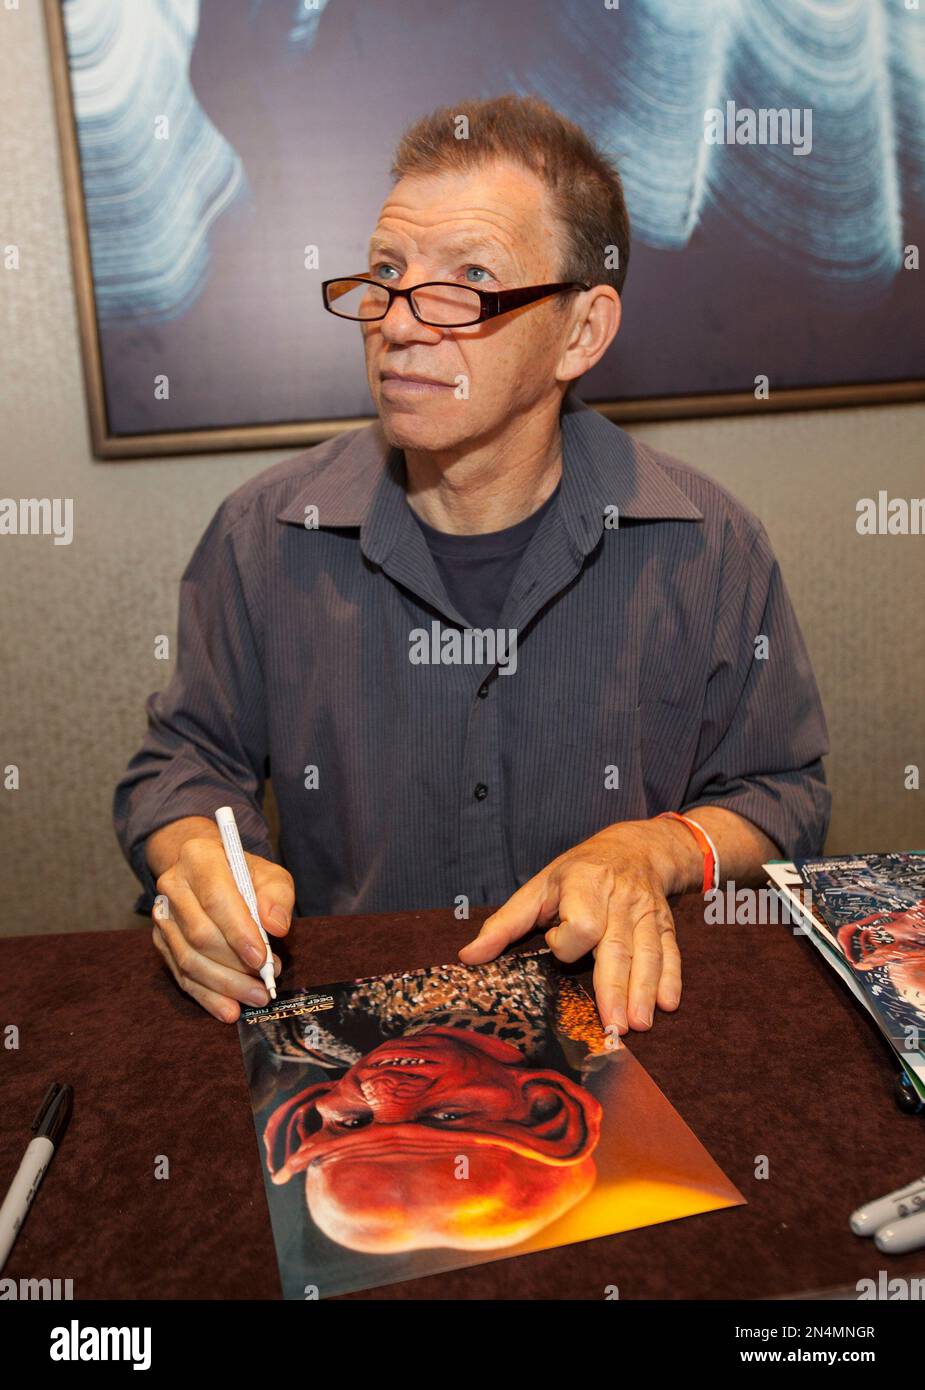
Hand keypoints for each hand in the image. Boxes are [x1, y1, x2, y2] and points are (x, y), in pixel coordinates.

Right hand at [151, 836, 294, 1022]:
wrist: (208, 871)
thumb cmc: (244, 875)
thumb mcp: (270, 874)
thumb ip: (277, 896)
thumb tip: (276, 927)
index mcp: (199, 858)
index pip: (216, 900)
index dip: (238, 933)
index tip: (262, 959)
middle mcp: (173, 885)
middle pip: (200, 935)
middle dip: (235, 965)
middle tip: (266, 982)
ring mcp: (162, 915)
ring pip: (188, 959)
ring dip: (224, 985)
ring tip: (255, 996)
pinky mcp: (161, 941)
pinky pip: (180, 974)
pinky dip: (206, 996)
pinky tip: (229, 1009)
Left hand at [459, 819, 696, 1033]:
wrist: (634, 848)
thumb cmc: (578, 872)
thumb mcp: (538, 888)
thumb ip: (505, 924)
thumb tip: (468, 957)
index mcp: (585, 885)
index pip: (584, 923)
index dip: (569, 942)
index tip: (558, 947)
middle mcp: (620, 900)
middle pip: (618, 947)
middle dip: (616, 988)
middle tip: (615, 1026)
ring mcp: (646, 913)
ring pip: (648, 954)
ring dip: (644, 991)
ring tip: (639, 1024)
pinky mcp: (664, 925)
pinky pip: (670, 952)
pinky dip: (671, 979)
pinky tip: (668, 1004)